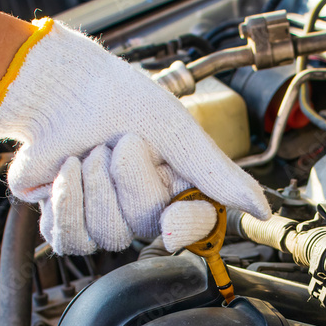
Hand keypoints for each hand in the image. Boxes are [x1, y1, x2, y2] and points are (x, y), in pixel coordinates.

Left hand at [0, 19, 270, 254]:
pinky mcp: (66, 223)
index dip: (184, 223)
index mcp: (178, 189)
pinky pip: (69, 238)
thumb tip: (264, 208)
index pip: (195, 226)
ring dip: (94, 184)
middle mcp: (144, 210)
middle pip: (143, 226)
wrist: (61, 86)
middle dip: (127, 176)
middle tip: (120, 142)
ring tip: (91, 152)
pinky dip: (65, 199)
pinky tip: (66, 169)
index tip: (173, 215)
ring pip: (105, 236)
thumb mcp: (179, 132)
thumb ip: (219, 174)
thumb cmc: (119, 98)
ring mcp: (104, 220)